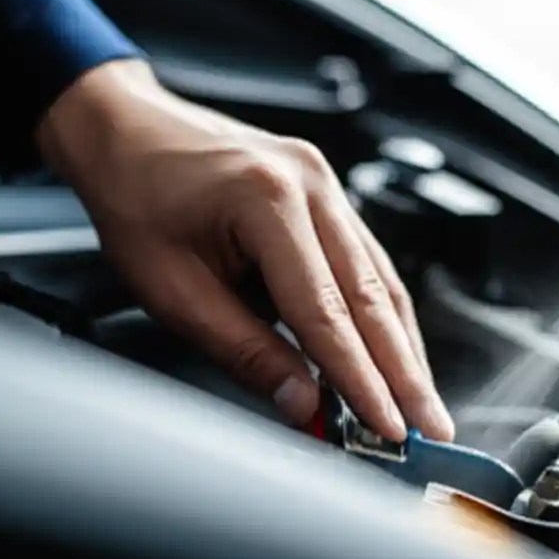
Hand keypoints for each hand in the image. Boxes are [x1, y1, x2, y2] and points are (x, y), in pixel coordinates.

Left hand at [36, 59, 453, 441]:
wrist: (126, 131)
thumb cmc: (136, 200)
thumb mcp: (172, 290)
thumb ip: (244, 350)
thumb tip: (304, 402)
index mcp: (267, 200)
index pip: (326, 311)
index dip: (360, 378)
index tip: (384, 427)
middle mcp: (311, 184)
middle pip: (373, 296)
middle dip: (405, 371)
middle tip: (431, 427)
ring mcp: (326, 183)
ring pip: (381, 280)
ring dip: (403, 347)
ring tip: (421, 403)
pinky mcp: (328, 194)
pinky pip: (366, 261)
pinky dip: (381, 315)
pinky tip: (395, 354)